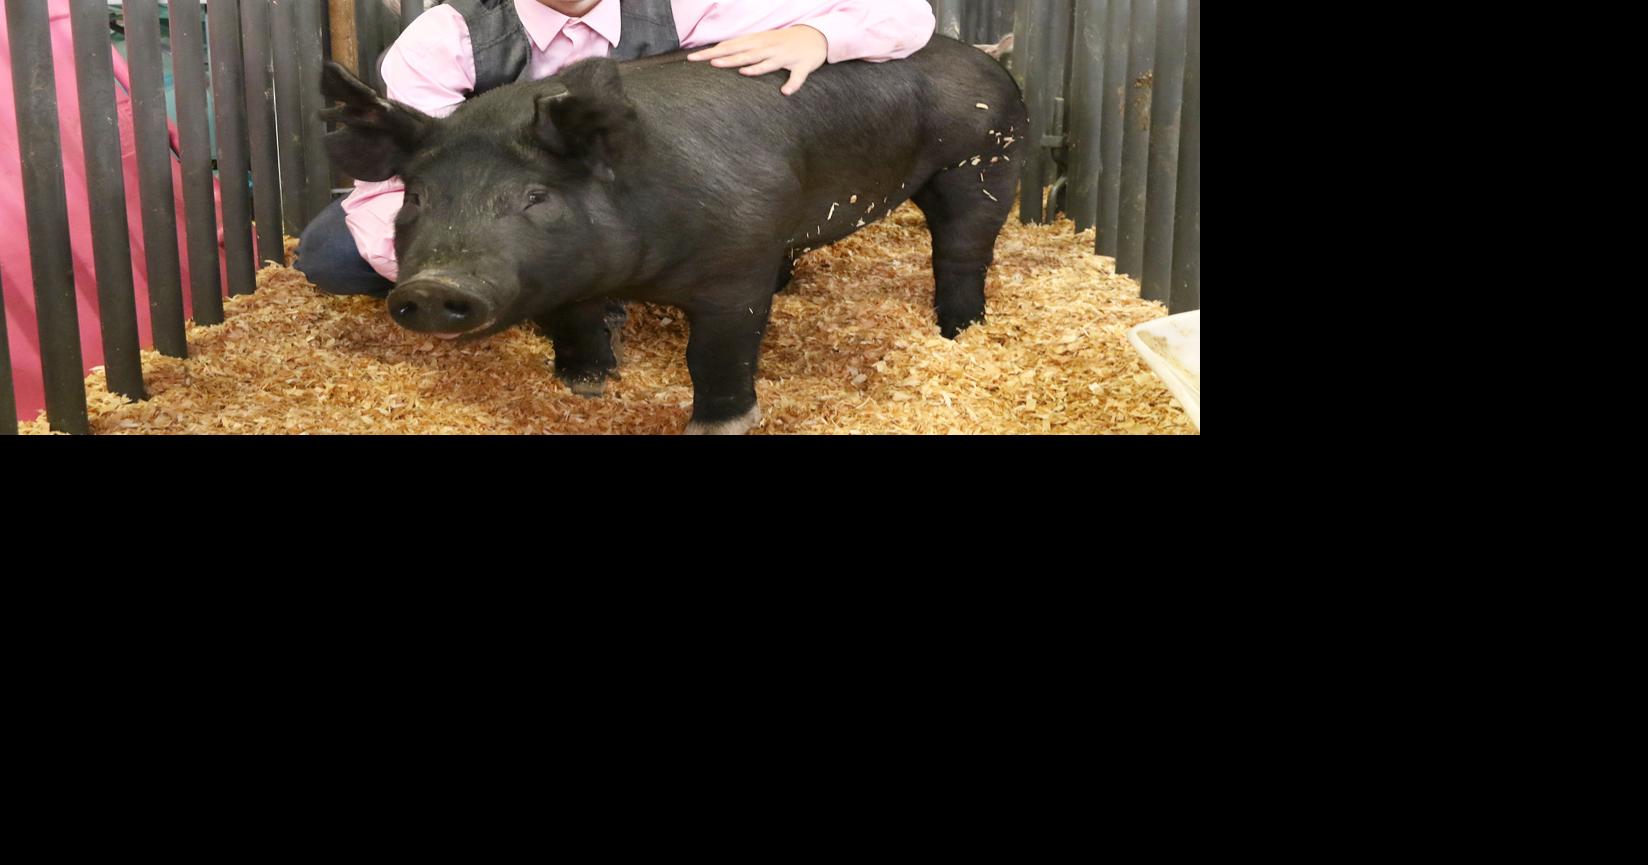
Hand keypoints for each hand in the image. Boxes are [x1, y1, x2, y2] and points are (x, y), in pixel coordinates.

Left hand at [686, 26, 828, 95]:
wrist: (816, 37)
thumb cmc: (784, 42)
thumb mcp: (762, 41)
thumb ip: (743, 48)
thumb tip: (718, 53)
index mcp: (758, 41)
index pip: (731, 46)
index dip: (712, 51)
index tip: (693, 58)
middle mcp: (768, 47)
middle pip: (743, 52)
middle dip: (724, 57)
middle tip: (705, 62)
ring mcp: (785, 56)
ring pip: (767, 62)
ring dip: (754, 66)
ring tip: (739, 71)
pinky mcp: (802, 65)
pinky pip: (796, 76)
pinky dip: (792, 83)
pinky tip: (784, 91)